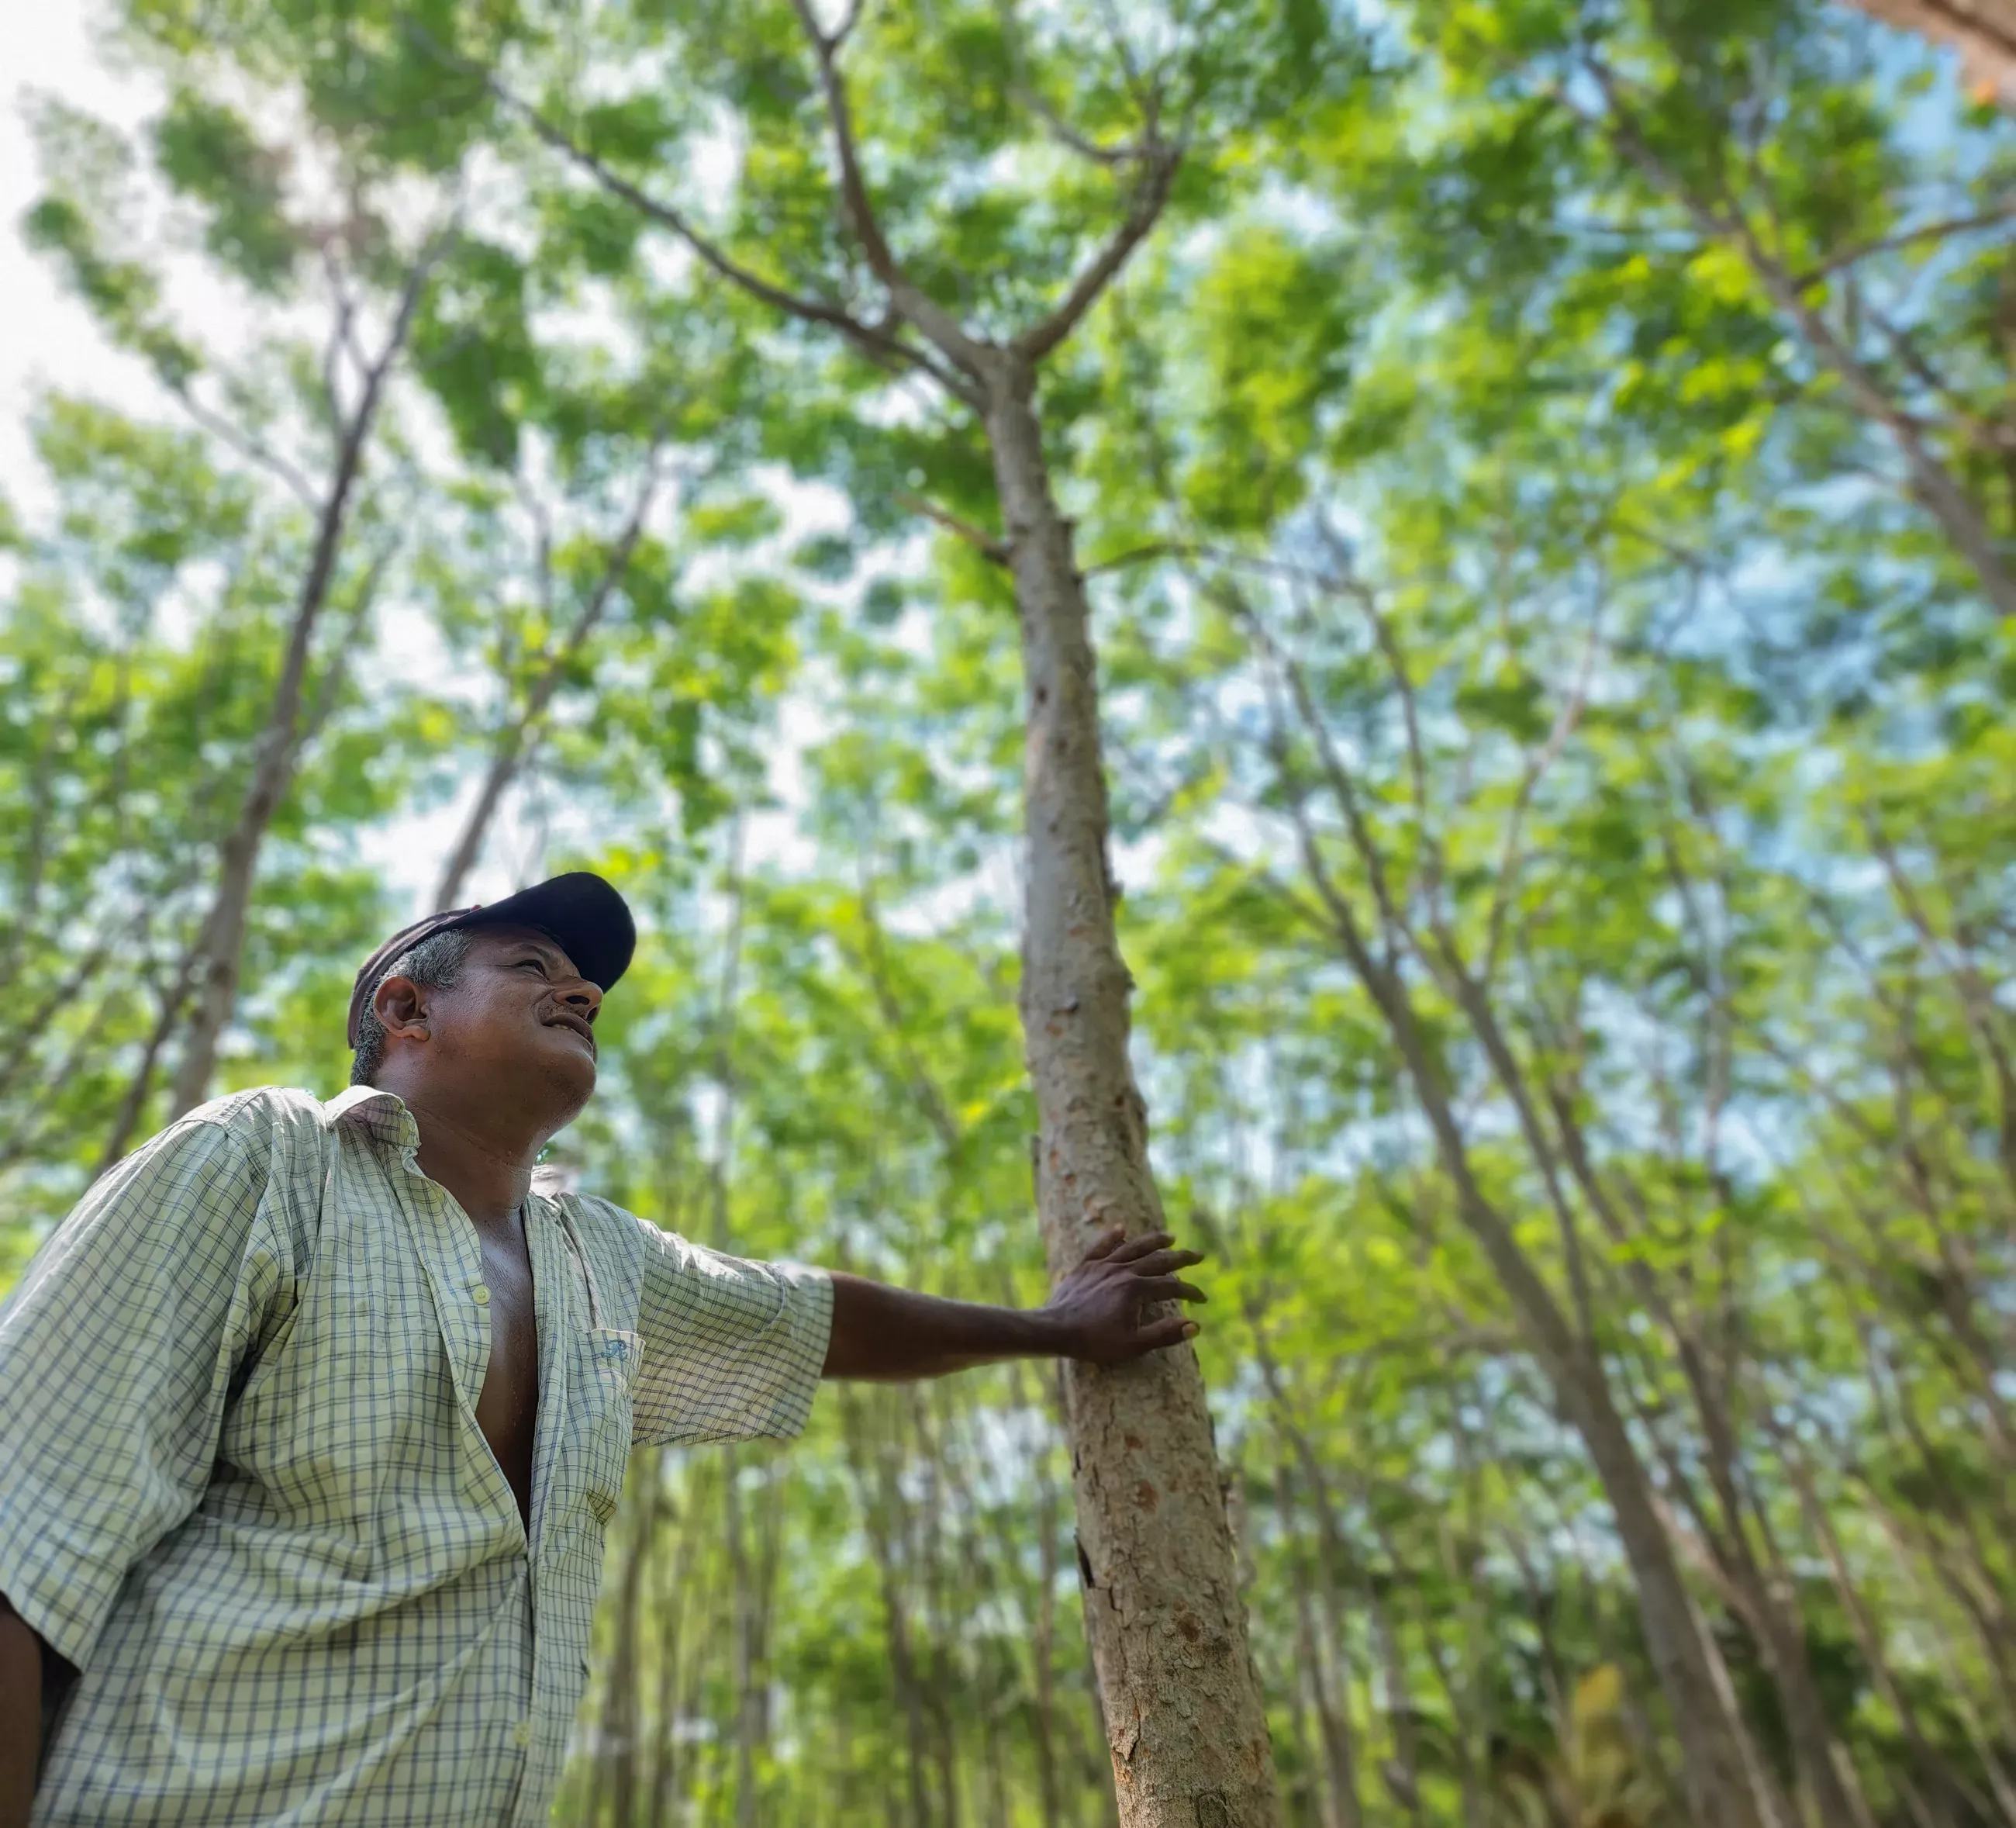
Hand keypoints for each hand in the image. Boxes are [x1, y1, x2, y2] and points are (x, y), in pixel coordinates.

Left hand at [1041, 1228, 1206, 1364]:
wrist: (1054, 1330)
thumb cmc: (1094, 1342)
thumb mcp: (1133, 1345)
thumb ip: (1165, 1334)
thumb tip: (1195, 1326)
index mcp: (1136, 1289)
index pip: (1172, 1286)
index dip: (1190, 1293)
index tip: (1203, 1299)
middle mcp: (1123, 1271)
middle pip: (1158, 1260)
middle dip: (1181, 1258)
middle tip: (1198, 1255)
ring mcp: (1103, 1266)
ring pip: (1133, 1247)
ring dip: (1154, 1241)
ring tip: (1170, 1236)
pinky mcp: (1085, 1266)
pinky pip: (1102, 1246)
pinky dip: (1113, 1236)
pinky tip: (1122, 1228)